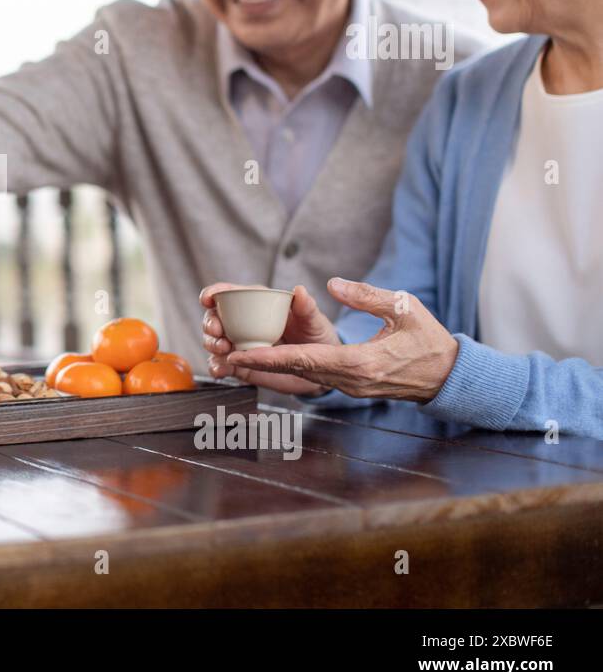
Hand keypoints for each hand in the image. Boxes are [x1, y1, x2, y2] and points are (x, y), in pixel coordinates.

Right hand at [200, 282, 338, 396]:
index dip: (213, 292)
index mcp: (256, 304)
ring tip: (224, 349)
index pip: (228, 293)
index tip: (208, 299)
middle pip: (214, 317)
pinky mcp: (240, 366)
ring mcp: (239, 345)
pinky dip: (216, 367)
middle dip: (209, 323)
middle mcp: (242, 323)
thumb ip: (306, 307)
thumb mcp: (314, 321)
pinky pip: (221, 365)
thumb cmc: (316, 337)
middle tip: (218, 332)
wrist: (320, 369)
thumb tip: (299, 290)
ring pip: (213, 341)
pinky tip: (221, 368)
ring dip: (211, 344)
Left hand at [223, 278, 458, 401]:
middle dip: (258, 365)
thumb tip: (333, 283)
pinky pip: (312, 378)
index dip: (269, 357)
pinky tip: (267, 362)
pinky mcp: (350, 386)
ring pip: (300, 377)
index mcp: (360, 363)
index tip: (240, 354)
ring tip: (234, 359)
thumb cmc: (429, 339)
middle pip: (294, 372)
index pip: (304, 360)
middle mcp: (349, 380)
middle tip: (223, 356)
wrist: (448, 375)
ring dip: (269, 370)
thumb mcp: (405, 307)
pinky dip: (287, 371)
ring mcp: (349, 387)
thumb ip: (367, 295)